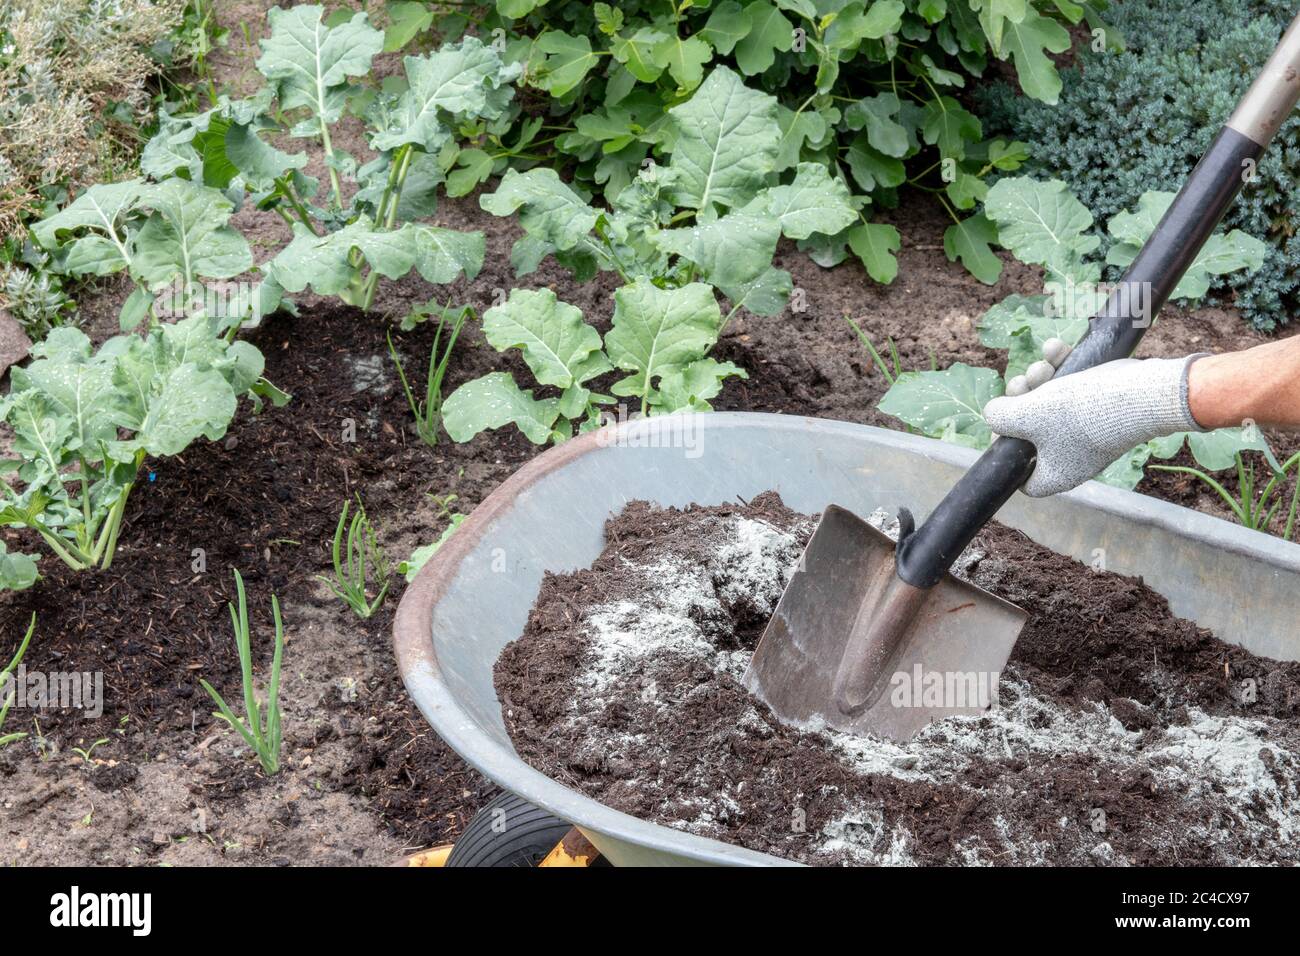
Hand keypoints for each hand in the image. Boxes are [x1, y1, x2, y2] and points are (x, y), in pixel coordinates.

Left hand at [982, 344, 1203, 497]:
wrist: (1144, 393)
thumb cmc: (1082, 412)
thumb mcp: (1027, 416)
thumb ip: (1000, 417)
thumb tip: (994, 414)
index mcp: (1053, 474)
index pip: (1020, 476)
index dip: (1005, 452)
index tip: (1002, 429)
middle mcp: (1071, 459)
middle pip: (1031, 433)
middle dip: (1022, 402)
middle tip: (1022, 384)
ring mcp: (1088, 434)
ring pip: (1051, 406)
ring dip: (1040, 379)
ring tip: (1041, 365)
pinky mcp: (1102, 410)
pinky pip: (1074, 391)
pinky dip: (1063, 369)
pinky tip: (1056, 348)